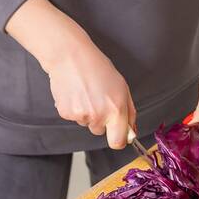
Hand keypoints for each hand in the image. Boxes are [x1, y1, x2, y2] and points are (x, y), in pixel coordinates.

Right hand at [6, 0, 135, 148]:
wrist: (70, 56)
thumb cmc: (97, 68)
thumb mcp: (122, 87)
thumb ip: (129, 112)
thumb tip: (132, 132)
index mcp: (116, 109)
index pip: (118, 142)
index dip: (118, 139)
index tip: (117, 134)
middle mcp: (99, 115)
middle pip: (100, 132)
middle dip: (101, 121)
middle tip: (97, 99)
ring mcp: (81, 115)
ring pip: (87, 124)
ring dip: (87, 113)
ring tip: (86, 92)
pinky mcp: (66, 113)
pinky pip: (74, 118)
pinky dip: (74, 108)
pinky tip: (75, 93)